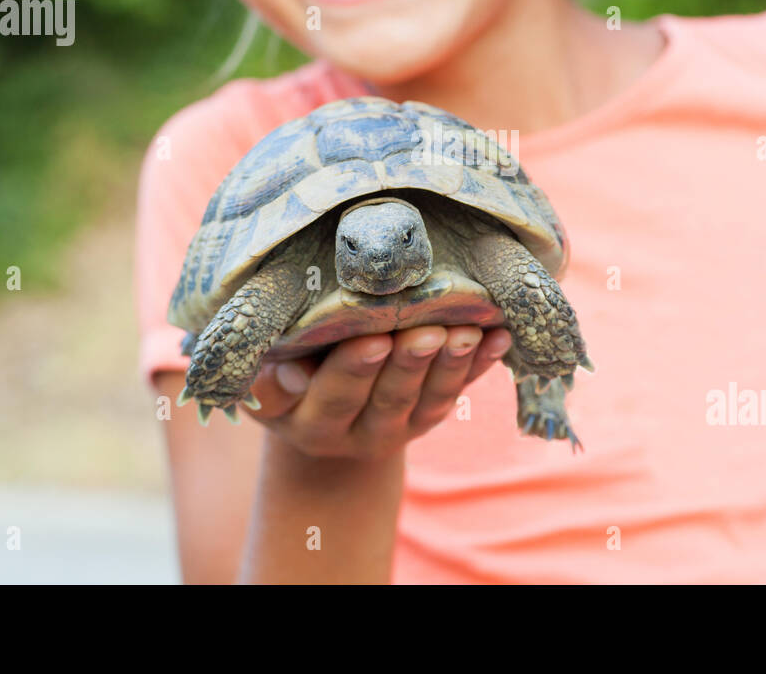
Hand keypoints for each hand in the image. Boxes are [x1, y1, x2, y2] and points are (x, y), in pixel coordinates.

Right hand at [242, 324, 511, 460]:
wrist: (320, 417)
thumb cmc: (283, 379)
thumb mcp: (264, 386)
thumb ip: (268, 382)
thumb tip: (287, 374)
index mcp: (312, 423)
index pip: (334, 396)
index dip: (354, 369)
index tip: (373, 339)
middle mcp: (360, 433)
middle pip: (389, 398)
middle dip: (411, 363)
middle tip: (429, 331)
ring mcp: (402, 427)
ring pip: (430, 399)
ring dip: (452, 364)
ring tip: (468, 332)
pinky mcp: (431, 414)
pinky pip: (458, 390)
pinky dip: (481, 365)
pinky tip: (500, 336)